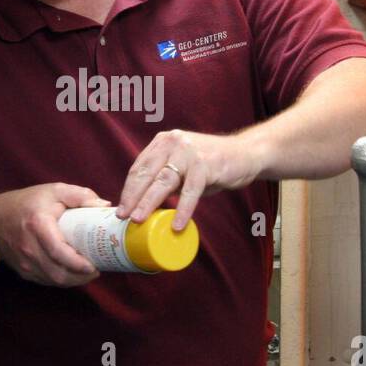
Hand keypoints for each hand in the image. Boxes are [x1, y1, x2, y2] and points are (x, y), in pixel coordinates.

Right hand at [0, 183, 110, 286]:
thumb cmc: (25, 202)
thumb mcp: (53, 190)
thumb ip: (80, 195)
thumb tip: (104, 206)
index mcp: (38, 225)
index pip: (60, 252)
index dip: (79, 264)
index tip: (95, 266)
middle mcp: (29, 247)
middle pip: (58, 273)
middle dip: (80, 277)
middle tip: (96, 270)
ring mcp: (23, 261)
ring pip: (52, 280)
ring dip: (72, 281)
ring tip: (86, 273)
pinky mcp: (22, 270)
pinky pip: (45, 281)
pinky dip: (60, 280)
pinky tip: (70, 273)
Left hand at [116, 129, 262, 229]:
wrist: (245, 154)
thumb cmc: (211, 165)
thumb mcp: (182, 167)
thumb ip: (164, 178)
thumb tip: (143, 205)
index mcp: (163, 142)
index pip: (139, 167)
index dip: (128, 189)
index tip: (120, 208)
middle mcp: (173, 142)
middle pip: (147, 173)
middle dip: (133, 197)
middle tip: (123, 216)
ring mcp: (189, 152)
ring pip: (164, 181)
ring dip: (149, 202)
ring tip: (139, 219)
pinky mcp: (206, 164)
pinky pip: (191, 191)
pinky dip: (183, 209)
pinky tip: (177, 224)